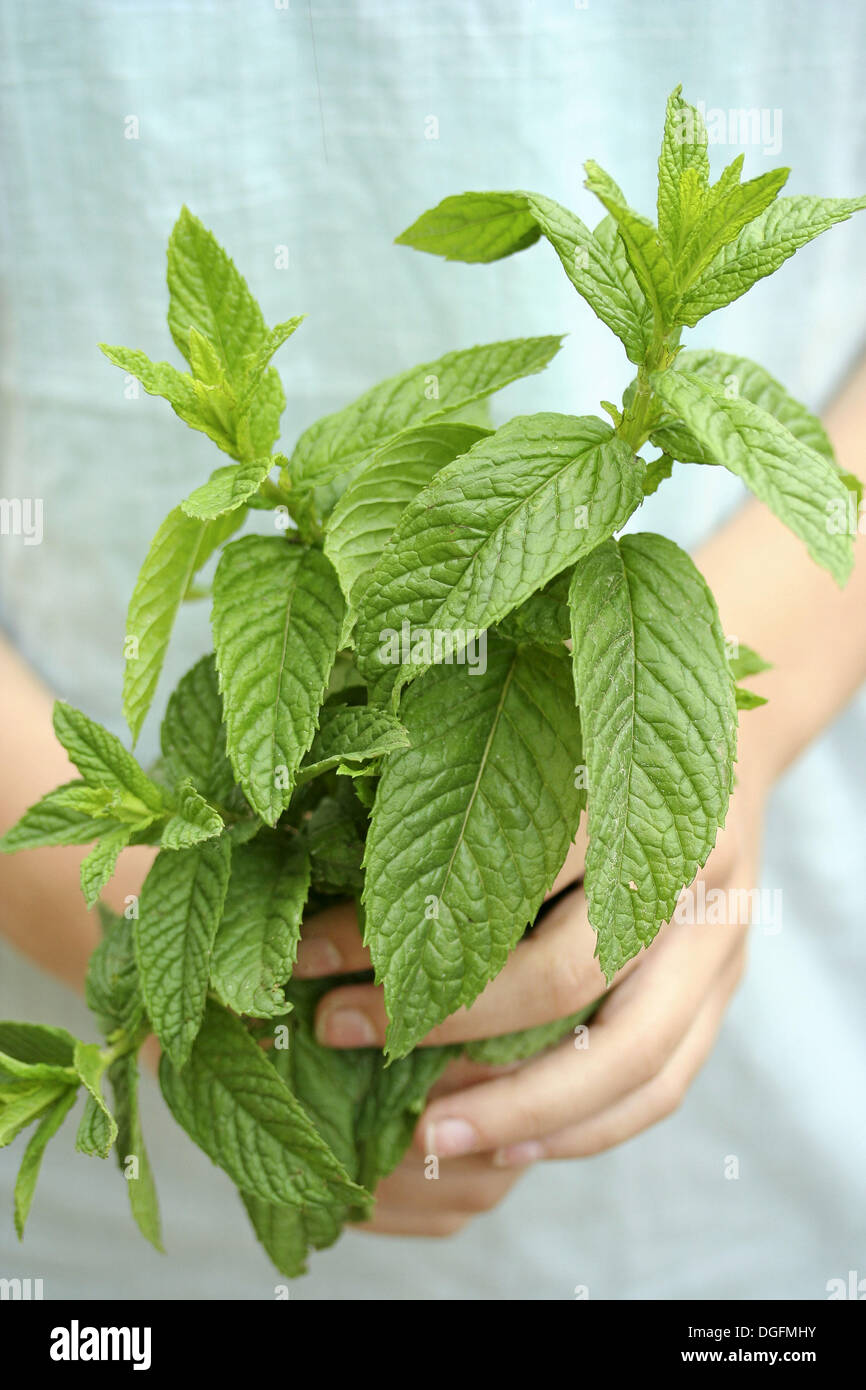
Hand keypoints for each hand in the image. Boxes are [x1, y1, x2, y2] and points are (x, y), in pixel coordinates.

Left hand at [295, 774, 766, 1234]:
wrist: (728, 743)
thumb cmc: (600, 742)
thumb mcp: (537, 741)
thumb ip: (459, 799)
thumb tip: (320, 871)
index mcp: (628, 791)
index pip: (505, 873)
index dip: (400, 920)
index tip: (310, 953)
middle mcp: (689, 872)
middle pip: (568, 974)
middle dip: (447, 1021)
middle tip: (346, 1035)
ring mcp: (719, 940)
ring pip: (629, 1053)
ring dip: (521, 1107)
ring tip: (430, 1133)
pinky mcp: (724, 989)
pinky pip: (663, 1084)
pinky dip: (586, 1128)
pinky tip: (510, 1146)